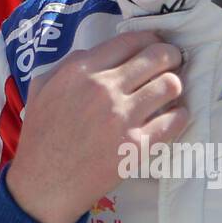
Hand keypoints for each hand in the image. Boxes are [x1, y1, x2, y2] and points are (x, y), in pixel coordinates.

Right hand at [5, 30, 188, 222]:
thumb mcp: (43, 86)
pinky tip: (174, 115)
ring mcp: (123, 117)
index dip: (150, 38)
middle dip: (171, 55)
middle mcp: (104, 88)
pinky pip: (174, 121)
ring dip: (175, 84)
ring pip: (171, 85)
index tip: (156, 44)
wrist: (44, 183)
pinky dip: (179, 115)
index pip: (130, 40)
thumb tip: (102, 53)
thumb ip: (70, 64)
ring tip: (172, 90)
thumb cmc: (41, 134)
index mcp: (81, 71)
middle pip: (157, 56)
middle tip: (173, 62)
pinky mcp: (137, 145)